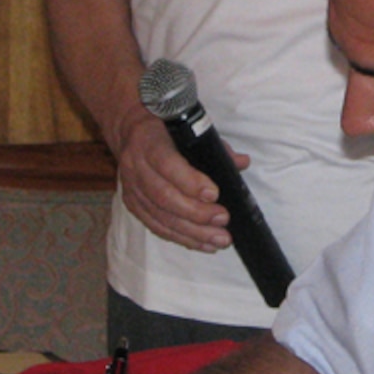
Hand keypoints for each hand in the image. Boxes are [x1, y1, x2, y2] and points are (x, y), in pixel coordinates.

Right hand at [113, 112, 250, 253]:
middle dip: (196, 213)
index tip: (214, 194)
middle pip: (164, 196)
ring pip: (160, 217)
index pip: (167, 165)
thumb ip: (217, 147)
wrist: (131, 133)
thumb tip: (242, 163)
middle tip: (223, 220)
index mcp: (150, 142)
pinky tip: (202, 244)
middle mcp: (136, 166)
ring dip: (192, 232)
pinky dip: (181, 238)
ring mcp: (131, 188)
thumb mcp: (189, 129)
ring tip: (219, 240)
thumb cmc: (166, 131)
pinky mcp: (132, 205)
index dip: (190, 182)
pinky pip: (156, 227)